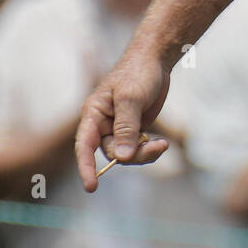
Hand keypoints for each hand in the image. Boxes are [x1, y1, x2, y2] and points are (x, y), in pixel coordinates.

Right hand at [75, 48, 172, 192]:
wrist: (155, 60)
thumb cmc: (137, 73)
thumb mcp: (131, 99)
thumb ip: (126, 128)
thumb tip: (122, 156)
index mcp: (94, 114)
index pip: (85, 146)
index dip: (86, 167)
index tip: (91, 187)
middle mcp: (103, 124)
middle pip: (111, 153)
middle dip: (132, 156)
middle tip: (156, 147)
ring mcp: (119, 128)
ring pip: (126, 153)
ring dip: (144, 154)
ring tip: (162, 145)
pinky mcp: (134, 129)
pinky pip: (137, 148)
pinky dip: (149, 149)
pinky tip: (163, 143)